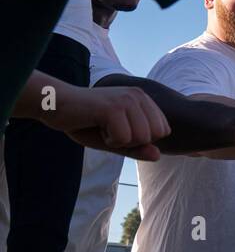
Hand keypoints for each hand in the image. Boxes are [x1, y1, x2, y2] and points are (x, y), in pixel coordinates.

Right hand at [49, 84, 170, 160]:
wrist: (54, 105)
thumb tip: (158, 156)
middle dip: (132, 141)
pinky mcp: (113, 108)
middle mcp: (139, 96)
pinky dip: (107, 141)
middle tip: (110, 129)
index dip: (141, 139)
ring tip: (102, 126)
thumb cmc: (85, 122)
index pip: (163, 131)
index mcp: (144, 99)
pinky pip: (123, 139)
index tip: (119, 128)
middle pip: (155, 136)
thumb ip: (137, 148)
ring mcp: (127, 100)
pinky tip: (95, 126)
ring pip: (141, 138)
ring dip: (119, 141)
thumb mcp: (115, 140)